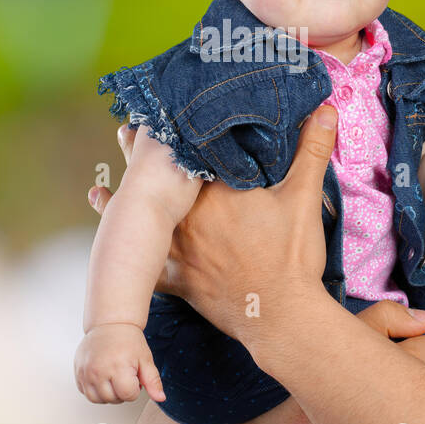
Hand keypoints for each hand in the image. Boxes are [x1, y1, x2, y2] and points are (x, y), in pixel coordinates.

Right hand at [74, 323, 165, 403]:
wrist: (110, 324)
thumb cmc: (127, 339)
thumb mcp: (145, 359)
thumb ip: (153, 381)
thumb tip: (160, 398)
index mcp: (117, 367)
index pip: (128, 395)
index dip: (135, 388)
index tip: (134, 376)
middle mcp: (99, 371)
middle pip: (113, 399)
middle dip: (122, 391)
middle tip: (124, 375)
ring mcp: (86, 372)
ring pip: (98, 399)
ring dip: (107, 393)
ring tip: (113, 378)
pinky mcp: (78, 372)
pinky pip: (85, 392)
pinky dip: (94, 390)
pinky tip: (102, 377)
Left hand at [90, 106, 338, 343]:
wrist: (282, 315)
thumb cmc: (292, 256)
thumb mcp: (304, 196)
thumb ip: (312, 149)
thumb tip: (328, 107)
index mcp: (215, 191)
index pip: (189, 152)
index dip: (173, 131)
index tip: (158, 110)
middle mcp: (187, 217)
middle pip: (157, 181)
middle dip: (139, 157)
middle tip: (121, 133)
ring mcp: (178, 250)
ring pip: (140, 223)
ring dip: (118, 206)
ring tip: (97, 192)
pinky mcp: (178, 280)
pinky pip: (146, 269)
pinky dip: (128, 262)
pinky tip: (110, 260)